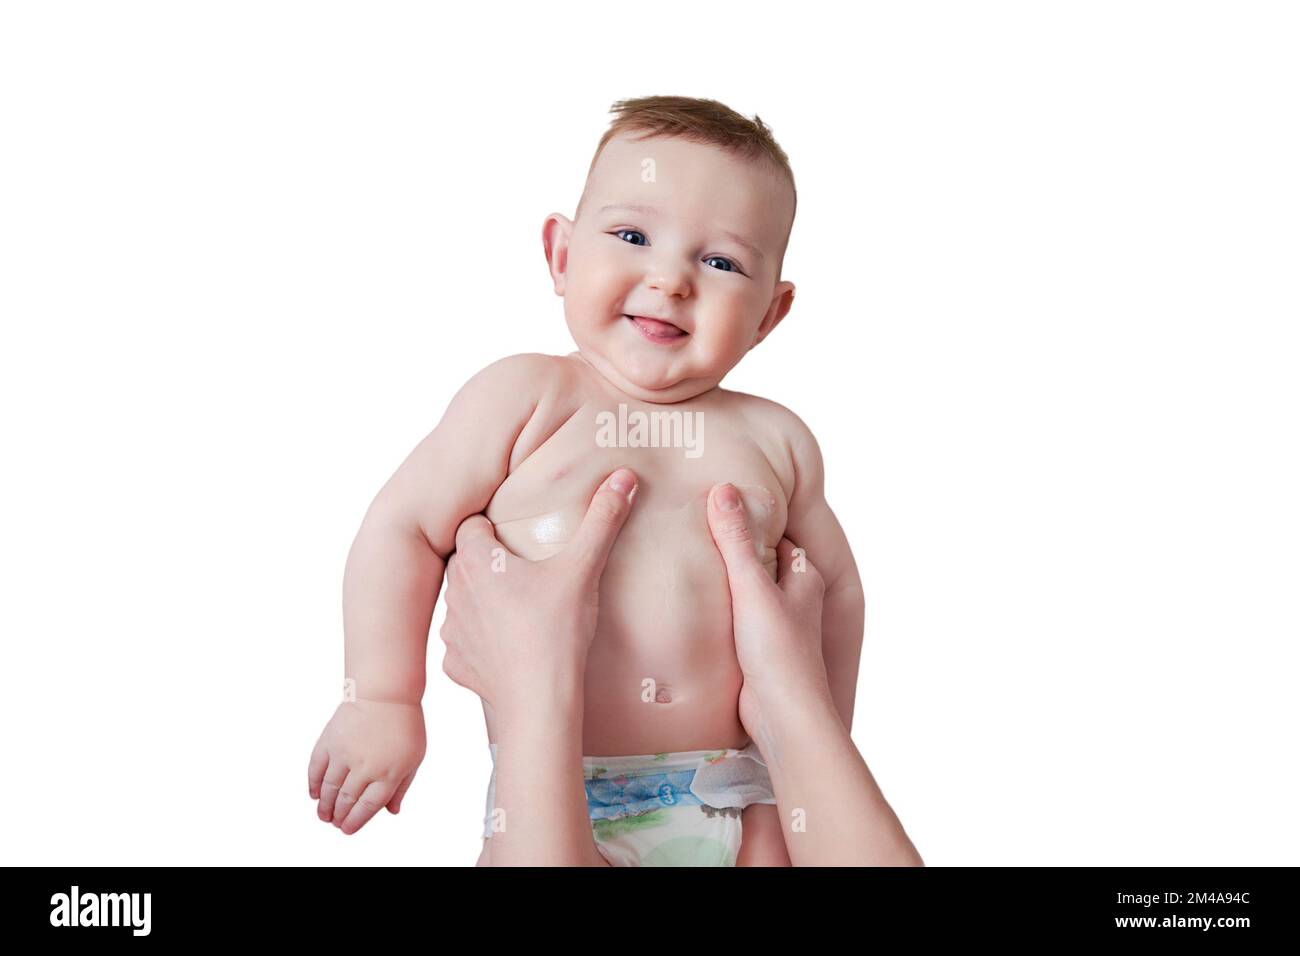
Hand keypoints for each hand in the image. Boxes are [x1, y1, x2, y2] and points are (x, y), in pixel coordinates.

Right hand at [307, 696, 425, 834]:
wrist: (386, 692)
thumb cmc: (404, 725)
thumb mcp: (414, 757)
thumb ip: (402, 787)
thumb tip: (391, 812)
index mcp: (389, 773)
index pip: (367, 807)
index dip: (355, 822)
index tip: (347, 829)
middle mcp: (365, 766)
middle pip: (346, 800)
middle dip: (338, 816)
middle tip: (334, 823)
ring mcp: (345, 753)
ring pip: (328, 788)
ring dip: (324, 805)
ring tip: (323, 815)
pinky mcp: (330, 741)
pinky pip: (316, 768)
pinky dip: (312, 784)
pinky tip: (314, 794)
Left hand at [438, 468, 637, 720]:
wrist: (539, 701)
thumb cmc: (557, 631)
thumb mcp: (583, 568)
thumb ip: (602, 519)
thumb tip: (623, 477)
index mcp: (476, 560)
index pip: (471, 525)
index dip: (491, 525)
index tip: (515, 533)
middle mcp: (454, 592)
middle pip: (465, 562)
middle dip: (489, 562)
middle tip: (525, 568)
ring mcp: (451, 631)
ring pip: (463, 602)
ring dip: (483, 602)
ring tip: (518, 608)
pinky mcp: (456, 664)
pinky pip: (465, 643)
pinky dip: (482, 642)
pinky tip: (509, 645)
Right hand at [705, 482, 832, 737]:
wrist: (782, 715)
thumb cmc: (777, 649)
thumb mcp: (751, 585)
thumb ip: (735, 540)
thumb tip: (723, 490)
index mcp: (804, 579)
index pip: (780, 538)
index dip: (756, 524)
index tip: (725, 510)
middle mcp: (797, 603)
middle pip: (765, 567)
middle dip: (740, 554)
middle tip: (700, 535)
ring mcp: (779, 630)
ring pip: (752, 597)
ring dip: (729, 588)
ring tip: (694, 568)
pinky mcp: (761, 655)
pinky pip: (740, 625)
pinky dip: (723, 616)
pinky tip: (698, 611)